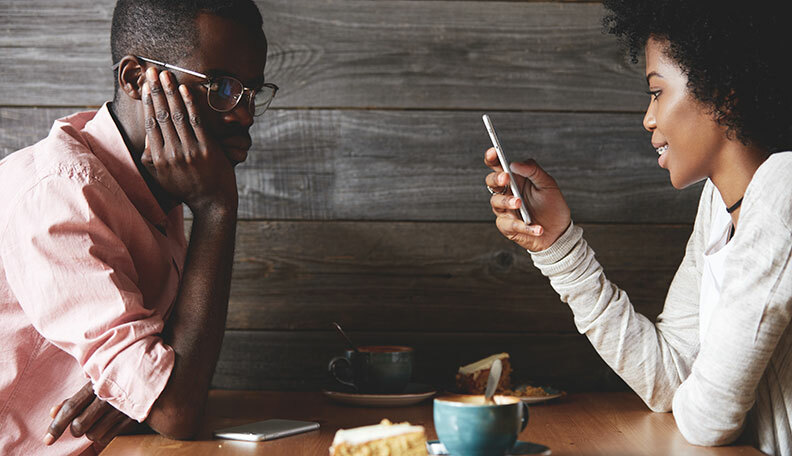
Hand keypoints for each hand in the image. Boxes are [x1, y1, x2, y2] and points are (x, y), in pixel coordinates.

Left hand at [44, 381, 137, 446]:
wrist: (152, 381)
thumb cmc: (118, 381)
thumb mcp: (97, 384)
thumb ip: (74, 399)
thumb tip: (52, 412)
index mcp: (97, 384)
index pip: (71, 407)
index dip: (57, 425)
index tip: (48, 440)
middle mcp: (108, 397)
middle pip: (79, 425)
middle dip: (76, 429)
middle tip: (81, 425)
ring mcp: (121, 409)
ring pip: (93, 434)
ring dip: (92, 432)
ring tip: (100, 421)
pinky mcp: (132, 419)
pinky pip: (108, 438)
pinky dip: (104, 436)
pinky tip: (109, 426)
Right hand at [141, 67, 237, 214]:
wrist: (212, 202)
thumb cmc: (186, 188)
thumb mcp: (162, 177)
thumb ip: (151, 158)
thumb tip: (146, 139)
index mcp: (157, 159)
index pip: (150, 124)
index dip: (147, 103)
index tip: (145, 86)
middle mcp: (171, 154)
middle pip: (161, 116)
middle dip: (156, 91)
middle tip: (151, 72)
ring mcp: (190, 151)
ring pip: (177, 116)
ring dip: (170, 93)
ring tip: (166, 75)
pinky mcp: (207, 150)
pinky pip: (197, 122)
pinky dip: (190, 104)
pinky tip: (186, 90)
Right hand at [484, 148, 570, 250]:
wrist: (558, 231)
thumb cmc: (551, 205)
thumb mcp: (547, 184)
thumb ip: (533, 170)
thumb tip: (515, 163)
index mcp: (514, 180)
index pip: (498, 166)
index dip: (492, 158)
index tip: (493, 152)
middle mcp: (506, 193)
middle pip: (491, 183)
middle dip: (496, 179)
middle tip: (506, 178)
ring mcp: (505, 210)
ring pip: (496, 203)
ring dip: (508, 202)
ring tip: (520, 203)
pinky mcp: (508, 227)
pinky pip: (510, 225)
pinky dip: (524, 226)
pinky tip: (537, 227)